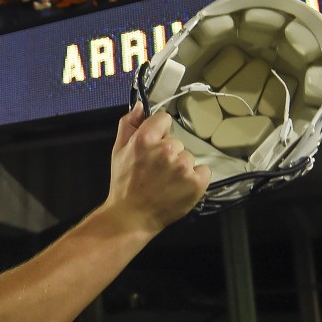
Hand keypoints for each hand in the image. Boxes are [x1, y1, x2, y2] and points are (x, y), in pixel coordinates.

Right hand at [106, 103, 208, 233]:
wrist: (132, 215)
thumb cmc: (124, 184)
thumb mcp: (118, 150)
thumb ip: (128, 124)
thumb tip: (140, 106)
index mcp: (145, 139)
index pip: (164, 119)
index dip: (159, 132)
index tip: (153, 146)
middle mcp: (167, 150)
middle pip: (176, 141)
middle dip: (168, 153)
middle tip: (155, 171)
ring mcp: (183, 166)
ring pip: (188, 157)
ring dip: (180, 167)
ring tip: (165, 182)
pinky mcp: (196, 182)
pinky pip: (203, 171)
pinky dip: (195, 178)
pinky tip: (180, 187)